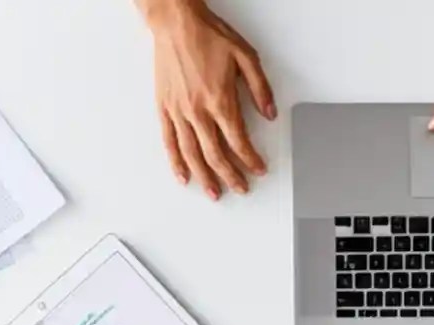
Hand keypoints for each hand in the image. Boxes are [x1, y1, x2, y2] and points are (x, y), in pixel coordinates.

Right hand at [140, 0, 275, 199]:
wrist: (176, 23)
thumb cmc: (208, 35)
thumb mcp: (246, 56)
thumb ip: (260, 88)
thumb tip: (270, 113)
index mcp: (220, 100)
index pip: (238, 140)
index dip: (250, 159)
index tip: (258, 169)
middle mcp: (198, 111)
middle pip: (216, 154)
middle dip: (231, 175)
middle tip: (241, 188)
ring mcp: (179, 111)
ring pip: (192, 154)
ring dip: (205, 177)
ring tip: (214, 192)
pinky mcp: (164, 108)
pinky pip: (169, 141)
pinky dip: (176, 162)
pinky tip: (183, 176)